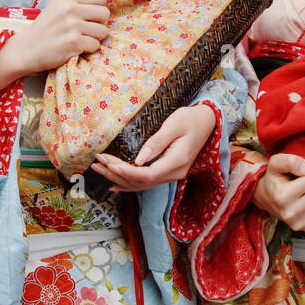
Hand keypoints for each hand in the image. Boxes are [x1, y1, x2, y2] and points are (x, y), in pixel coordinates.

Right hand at [0, 0, 109, 95]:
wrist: (26, 49)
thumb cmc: (44, 29)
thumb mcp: (57, 7)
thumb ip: (76, 3)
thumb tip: (102, 3)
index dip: (99, 8)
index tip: (91, 16)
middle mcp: (70, 9)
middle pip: (104, 13)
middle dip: (99, 23)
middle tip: (87, 30)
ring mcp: (72, 26)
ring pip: (102, 31)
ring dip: (94, 38)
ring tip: (80, 39)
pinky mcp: (73, 43)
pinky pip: (95, 45)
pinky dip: (88, 49)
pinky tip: (76, 48)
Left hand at [92, 104, 217, 189]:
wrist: (207, 122)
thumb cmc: (190, 119)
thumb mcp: (174, 125)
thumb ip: (157, 142)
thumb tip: (139, 159)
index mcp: (177, 162)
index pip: (148, 175)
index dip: (127, 172)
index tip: (110, 164)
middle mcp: (174, 173)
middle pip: (141, 182)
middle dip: (117, 174)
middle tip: (97, 163)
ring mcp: (171, 175)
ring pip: (141, 184)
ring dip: (119, 178)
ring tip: (99, 169)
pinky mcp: (166, 171)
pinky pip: (145, 182)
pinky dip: (128, 183)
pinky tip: (113, 184)